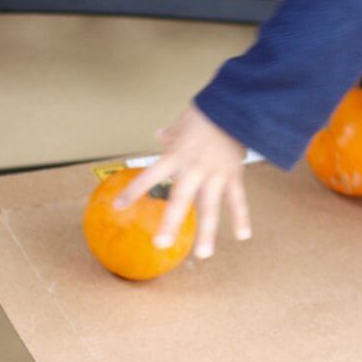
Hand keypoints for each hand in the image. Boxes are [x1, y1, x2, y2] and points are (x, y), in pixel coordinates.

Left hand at [113, 105, 250, 259]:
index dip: (134, 191)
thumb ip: (171, 133)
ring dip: (207, 232)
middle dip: (171, 222)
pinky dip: (241, 217)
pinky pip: (237, 200)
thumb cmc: (207, 112)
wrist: (235, 106)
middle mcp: (194, 168)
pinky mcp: (233, 175)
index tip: (118, 207)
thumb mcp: (183, 121)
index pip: (151, 176)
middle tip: (161, 244)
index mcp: (177, 155)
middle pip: (180, 199)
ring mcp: (215, 174)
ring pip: (210, 207)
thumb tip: (158, 135)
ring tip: (203, 254)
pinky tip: (243, 236)